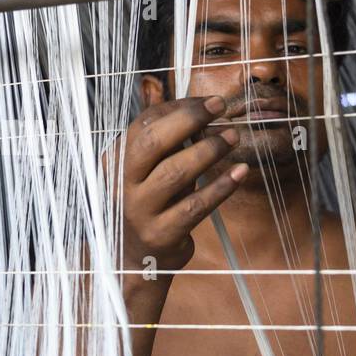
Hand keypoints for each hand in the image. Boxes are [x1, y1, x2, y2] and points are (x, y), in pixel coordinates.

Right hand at [117, 96, 248, 275]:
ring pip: (175, 173)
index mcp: (116, 160)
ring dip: (209, 150)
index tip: (211, 102)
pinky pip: (195, 207)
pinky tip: (240, 172)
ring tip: (233, 136)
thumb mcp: (145, 169)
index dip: (179, 108)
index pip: (145, 123)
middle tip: (221, 108)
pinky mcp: (161, 234)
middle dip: (189, 119)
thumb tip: (171, 94)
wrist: (134, 261)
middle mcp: (122, 183)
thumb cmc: (148, 203)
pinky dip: (220, 187)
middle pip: (152, 142)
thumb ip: (159, 136)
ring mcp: (139, 210)